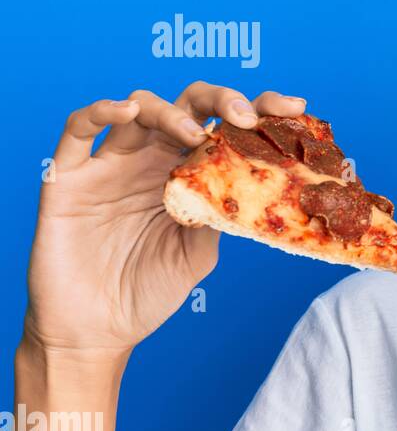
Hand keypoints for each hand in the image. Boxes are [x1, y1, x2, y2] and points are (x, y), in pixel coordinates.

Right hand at [22, 81, 307, 362]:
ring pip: (139, 108)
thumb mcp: (198, 252)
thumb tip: (253, 185)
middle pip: (187, 104)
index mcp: (187, 173)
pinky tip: (128, 111)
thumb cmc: (148, 291)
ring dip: (171, 111)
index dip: (259, 108)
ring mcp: (110, 164)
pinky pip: (77, 128)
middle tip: (246, 117)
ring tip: (193, 134)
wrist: (97, 332)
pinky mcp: (68, 177)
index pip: (224, 126)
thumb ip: (219, 214)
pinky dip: (102, 110)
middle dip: (221, 98)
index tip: (294, 106)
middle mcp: (152, 160)